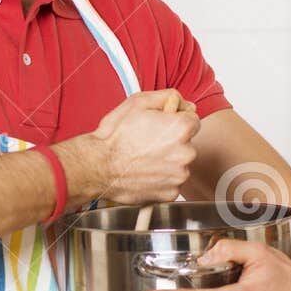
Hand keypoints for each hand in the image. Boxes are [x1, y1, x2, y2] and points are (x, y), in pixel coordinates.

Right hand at [77, 89, 198, 205]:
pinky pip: (171, 183)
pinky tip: (144, 173)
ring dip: (167, 162)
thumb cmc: (114, 135)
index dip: (175, 121)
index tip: (161, 126)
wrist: (97, 166)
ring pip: (179, 164)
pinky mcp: (170, 193)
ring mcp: (179, 175)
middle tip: (148, 143)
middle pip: (187, 144)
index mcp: (181, 129)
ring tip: (143, 159)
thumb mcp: (139, 102)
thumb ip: (168, 97)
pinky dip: (161, 179)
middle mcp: (186, 153)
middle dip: (172, 143)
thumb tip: (186, 105)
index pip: (193, 121)